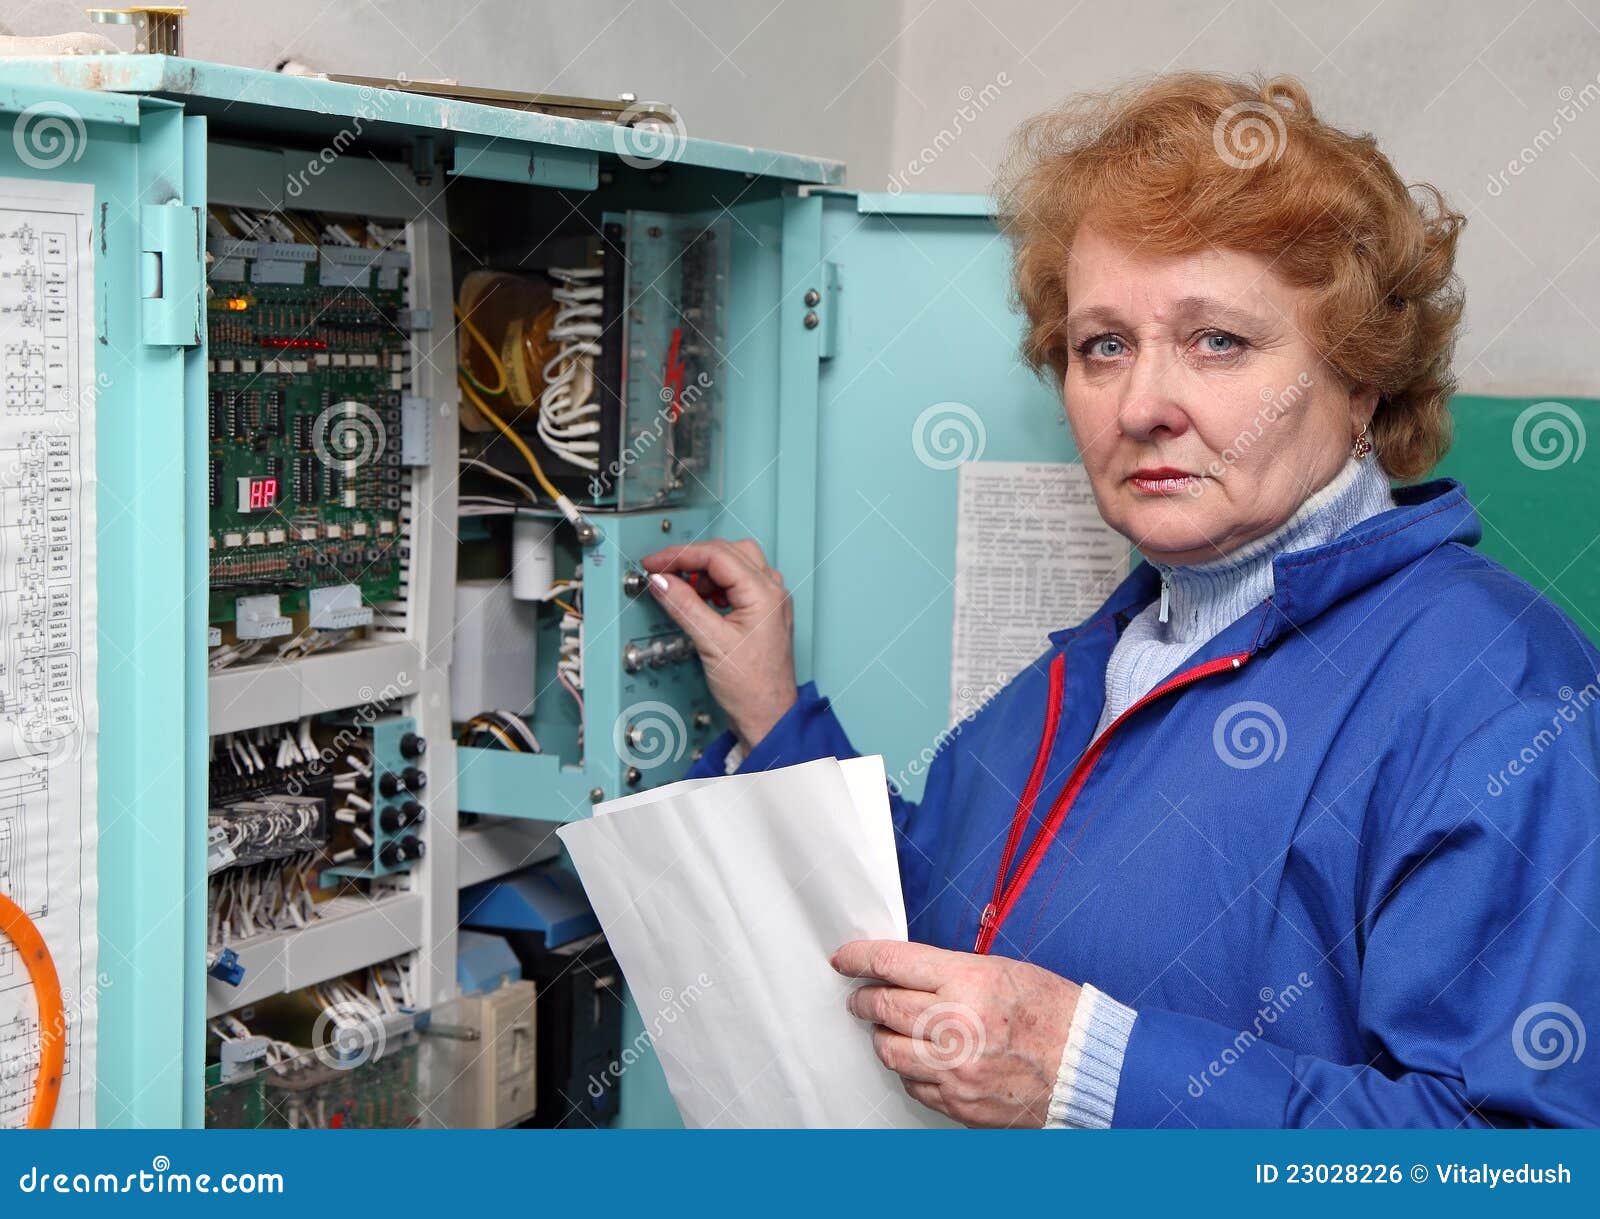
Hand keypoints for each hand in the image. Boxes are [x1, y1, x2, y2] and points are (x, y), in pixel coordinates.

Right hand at [640, 539, 797, 752]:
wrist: (769, 717)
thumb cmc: (752, 688)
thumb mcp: (710, 642)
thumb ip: (684, 606)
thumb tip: (661, 581)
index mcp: (764, 593)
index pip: (717, 555)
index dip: (680, 555)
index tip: (654, 564)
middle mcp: (772, 592)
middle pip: (728, 552)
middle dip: (693, 559)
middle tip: (664, 572)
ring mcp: (770, 601)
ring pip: (735, 564)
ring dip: (706, 571)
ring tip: (684, 590)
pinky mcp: (763, 613)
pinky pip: (739, 583)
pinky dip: (716, 585)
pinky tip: (702, 600)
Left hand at [832, 939, 1079, 1127]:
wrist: (1087, 1064)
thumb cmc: (1050, 1011)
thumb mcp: (999, 970)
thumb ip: (947, 972)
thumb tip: (900, 974)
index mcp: (968, 982)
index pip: (892, 964)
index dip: (858, 958)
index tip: (843, 959)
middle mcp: (956, 1026)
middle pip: (882, 1008)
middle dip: (864, 1001)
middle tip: (861, 998)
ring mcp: (956, 1069)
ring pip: (889, 1051)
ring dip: (882, 1037)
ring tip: (890, 1029)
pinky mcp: (959, 1103)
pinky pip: (913, 1085)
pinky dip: (911, 1070)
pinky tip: (923, 1058)